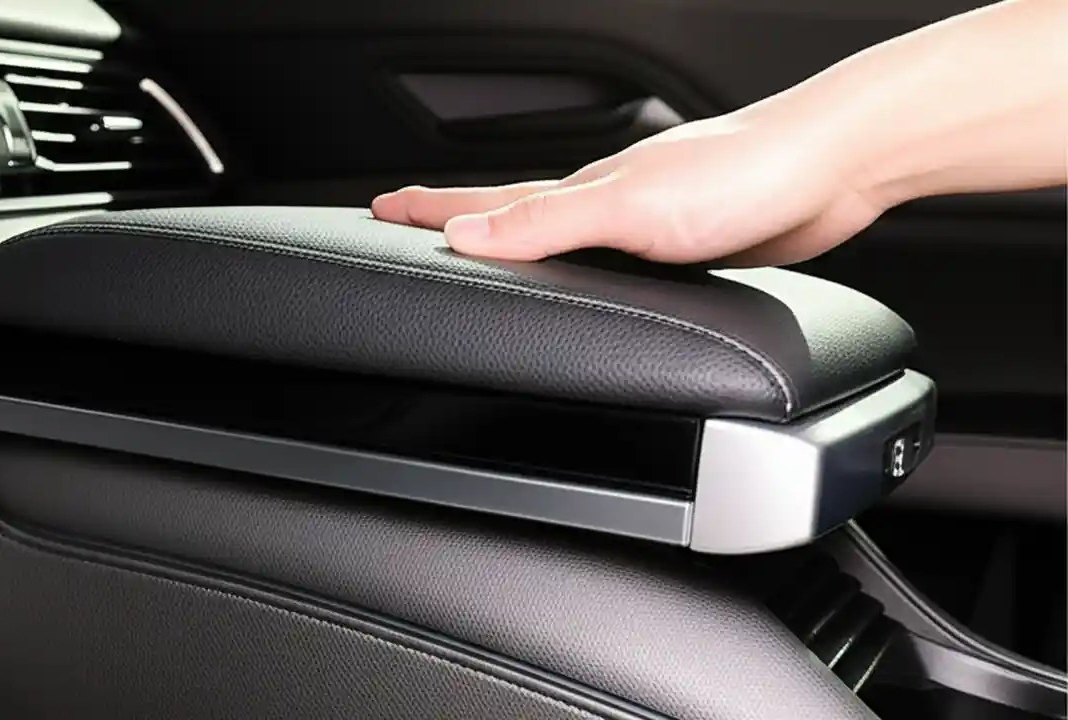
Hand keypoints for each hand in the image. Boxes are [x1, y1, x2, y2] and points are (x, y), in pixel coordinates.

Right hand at [371, 112, 886, 266]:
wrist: (832, 164)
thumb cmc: (741, 174)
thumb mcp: (628, 207)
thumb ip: (548, 225)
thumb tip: (465, 238)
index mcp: (585, 191)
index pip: (487, 203)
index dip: (430, 209)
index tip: (380, 208)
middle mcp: (608, 200)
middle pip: (515, 214)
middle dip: (458, 221)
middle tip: (412, 221)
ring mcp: (646, 221)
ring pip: (563, 237)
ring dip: (516, 241)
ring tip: (482, 250)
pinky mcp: (685, 243)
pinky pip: (610, 258)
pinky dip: (579, 265)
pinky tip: (589, 275)